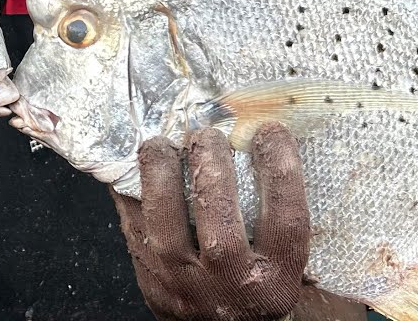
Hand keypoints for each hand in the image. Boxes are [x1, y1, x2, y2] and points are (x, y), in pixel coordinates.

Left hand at [112, 124, 310, 320]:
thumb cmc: (256, 284)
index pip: (286, 221)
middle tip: (207, 134)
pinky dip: (131, 194)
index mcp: (276, 280)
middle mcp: (231, 286)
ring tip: (161, 143)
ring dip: (160, 178)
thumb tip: (262, 138)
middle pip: (220, 222)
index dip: (280, 171)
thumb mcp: (281, 262)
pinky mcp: (150, 282)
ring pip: (166, 228)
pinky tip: (136, 166)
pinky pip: (133, 230)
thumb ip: (276, 214)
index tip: (270, 131)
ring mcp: (185, 286)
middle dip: (211, 169)